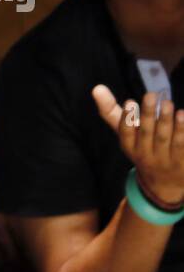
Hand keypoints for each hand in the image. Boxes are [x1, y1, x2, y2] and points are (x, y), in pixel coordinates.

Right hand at [94, 85, 183, 207]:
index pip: (125, 133)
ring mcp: (163, 159)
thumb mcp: (126, 135)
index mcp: (129, 147)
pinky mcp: (181, 162)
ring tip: (167, 103)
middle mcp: (144, 154)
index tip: (129, 102)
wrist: (164, 184)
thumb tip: (97, 88)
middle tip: (151, 95)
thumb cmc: (143, 149)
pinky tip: (182, 115)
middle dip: (147, 114)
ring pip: (163, 138)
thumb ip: (112, 111)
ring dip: (165, 120)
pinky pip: (181, 145)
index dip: (127, 118)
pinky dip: (181, 130)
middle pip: (145, 133)